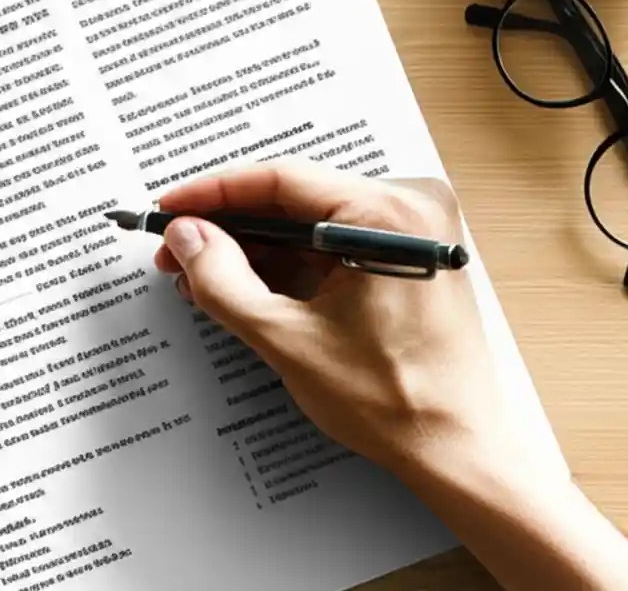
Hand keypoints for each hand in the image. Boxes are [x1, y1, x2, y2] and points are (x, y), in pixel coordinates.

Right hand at [153, 160, 561, 482]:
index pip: (281, 180)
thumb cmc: (396, 401)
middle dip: (230, 224)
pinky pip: (334, 243)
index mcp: (388, 215)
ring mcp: (413, 232)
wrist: (455, 447)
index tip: (171, 206)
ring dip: (256, 245)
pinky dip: (290, 261)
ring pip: (311, 221)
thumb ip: (224, 282)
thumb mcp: (287, 339)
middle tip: (177, 248)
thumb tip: (187, 238)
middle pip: (296, 197)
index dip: (214, 192)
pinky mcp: (408, 257)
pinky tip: (247, 281)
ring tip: (203, 272)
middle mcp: (409, 208)